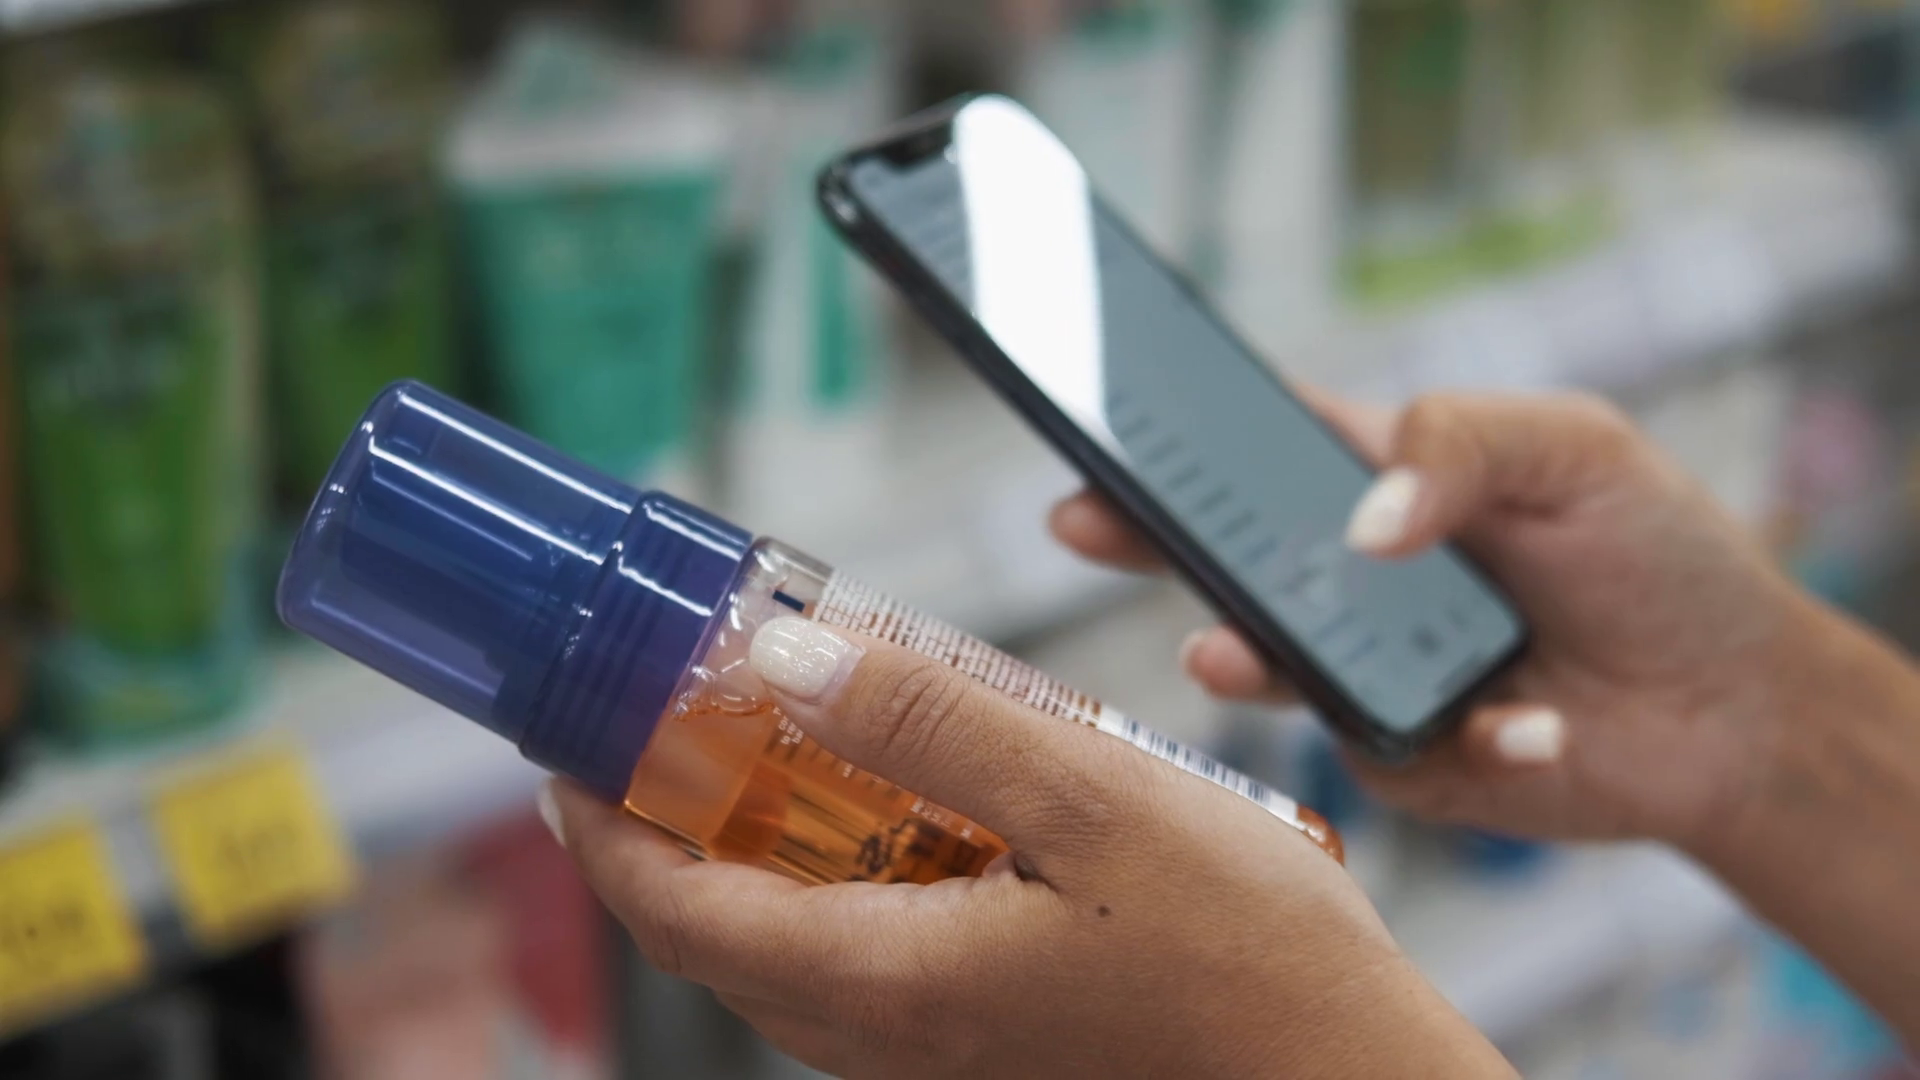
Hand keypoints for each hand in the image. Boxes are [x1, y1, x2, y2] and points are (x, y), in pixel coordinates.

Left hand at [545, 619, 1512, 1078]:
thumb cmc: (1253, 963)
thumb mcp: (1096, 801)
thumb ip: (935, 723)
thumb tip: (787, 660)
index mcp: (892, 978)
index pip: (678, 914)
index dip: (602, 831)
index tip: (568, 748)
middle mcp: (893, 1036)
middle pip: (717, 942)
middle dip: (659, 841)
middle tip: (658, 737)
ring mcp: (940, 1055)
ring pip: (786, 963)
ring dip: (741, 868)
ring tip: (758, 766)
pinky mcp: (989, 1048)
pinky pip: (863, 975)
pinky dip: (829, 897)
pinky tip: (895, 826)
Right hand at [1052, 391, 1826, 848]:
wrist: (1741, 710)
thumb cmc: (1657, 552)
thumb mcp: (1574, 448)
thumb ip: (1460, 444)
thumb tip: (1362, 526)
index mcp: (1377, 482)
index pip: (1253, 445)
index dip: (1171, 432)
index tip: (1100, 417)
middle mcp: (1350, 579)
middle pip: (1221, 552)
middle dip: (1141, 537)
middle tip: (1080, 519)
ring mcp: (1363, 674)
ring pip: (1269, 666)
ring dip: (1242, 660)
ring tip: (1223, 657)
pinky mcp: (1401, 760)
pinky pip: (1386, 753)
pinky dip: (1464, 738)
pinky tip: (1537, 726)